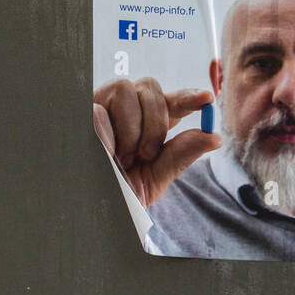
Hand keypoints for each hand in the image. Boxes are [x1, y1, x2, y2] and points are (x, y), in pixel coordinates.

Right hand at [92, 78, 220, 205]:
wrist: (86, 207)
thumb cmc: (118, 192)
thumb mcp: (154, 178)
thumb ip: (181, 155)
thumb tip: (214, 137)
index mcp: (149, 123)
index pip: (174, 101)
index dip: (190, 96)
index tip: (207, 98)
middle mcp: (127, 108)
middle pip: (151, 87)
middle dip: (155, 121)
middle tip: (146, 154)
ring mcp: (103, 105)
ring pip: (126, 89)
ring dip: (130, 128)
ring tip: (120, 157)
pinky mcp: (80, 110)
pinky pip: (100, 107)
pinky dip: (106, 134)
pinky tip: (103, 152)